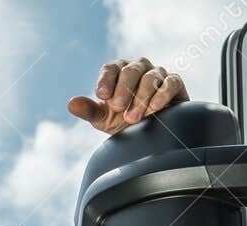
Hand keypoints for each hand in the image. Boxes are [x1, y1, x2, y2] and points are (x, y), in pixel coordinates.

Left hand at [68, 57, 186, 134]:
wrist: (151, 137)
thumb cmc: (125, 124)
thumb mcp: (104, 120)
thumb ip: (89, 110)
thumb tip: (71, 104)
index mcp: (119, 72)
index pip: (111, 68)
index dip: (106, 80)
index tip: (102, 95)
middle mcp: (138, 68)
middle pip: (131, 70)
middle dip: (124, 89)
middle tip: (117, 108)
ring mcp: (157, 74)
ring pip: (150, 77)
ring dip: (141, 97)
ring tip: (133, 118)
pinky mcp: (175, 84)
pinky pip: (171, 82)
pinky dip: (163, 93)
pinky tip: (155, 106)